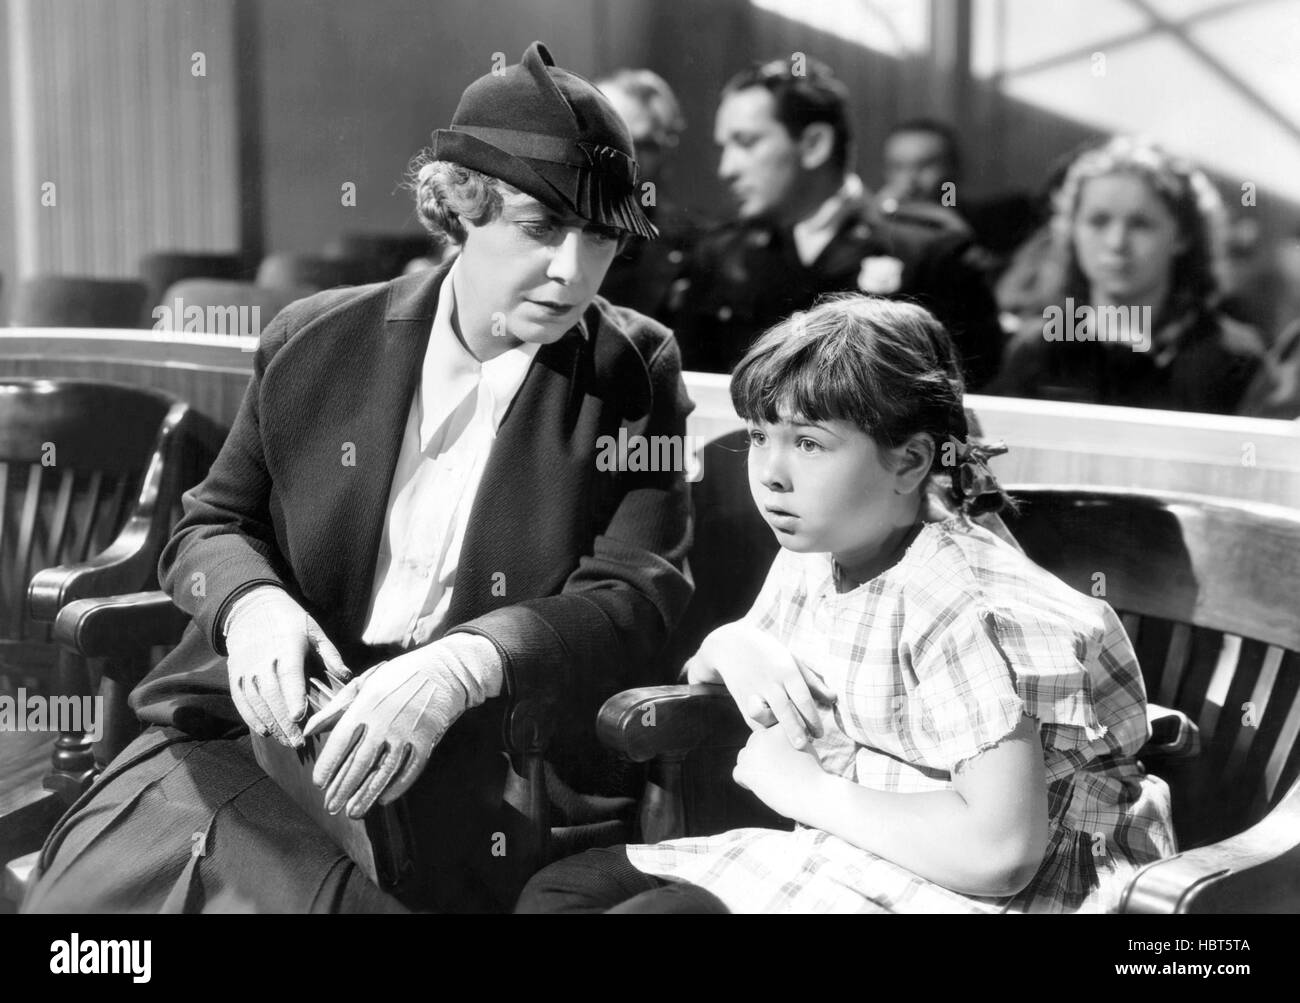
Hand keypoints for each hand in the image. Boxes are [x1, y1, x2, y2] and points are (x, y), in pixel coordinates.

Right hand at [225, 587, 350, 747]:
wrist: (250, 608)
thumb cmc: (290, 621)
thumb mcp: (314, 631)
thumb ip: (330, 654)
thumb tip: (348, 677)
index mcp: (286, 648)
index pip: (289, 675)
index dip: (292, 697)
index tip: (299, 716)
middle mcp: (263, 660)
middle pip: (272, 696)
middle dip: (284, 721)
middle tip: (298, 742)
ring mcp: (246, 669)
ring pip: (256, 702)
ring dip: (270, 724)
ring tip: (286, 742)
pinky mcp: (235, 675)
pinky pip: (241, 701)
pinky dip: (251, 718)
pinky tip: (264, 731)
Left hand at [308, 644, 471, 818]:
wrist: (445, 669)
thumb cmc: (401, 674)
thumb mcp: (365, 683)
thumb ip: (336, 707)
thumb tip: (309, 730)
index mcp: (366, 705)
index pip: (340, 741)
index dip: (328, 765)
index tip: (319, 783)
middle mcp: (385, 721)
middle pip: (360, 762)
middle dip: (343, 788)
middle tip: (331, 806)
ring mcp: (407, 732)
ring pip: (384, 771)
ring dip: (367, 794)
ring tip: (354, 811)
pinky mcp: (427, 740)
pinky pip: (410, 769)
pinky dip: (397, 786)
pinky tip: (384, 799)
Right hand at [684, 622, 834, 748]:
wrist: (732, 645)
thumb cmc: (770, 654)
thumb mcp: (793, 660)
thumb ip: (813, 682)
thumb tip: (834, 699)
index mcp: (787, 671)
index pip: (803, 699)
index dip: (813, 719)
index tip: (819, 734)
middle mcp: (770, 682)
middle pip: (785, 711)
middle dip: (795, 731)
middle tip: (804, 747)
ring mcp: (754, 692)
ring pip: (766, 718)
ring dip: (777, 731)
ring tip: (789, 740)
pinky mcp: (741, 701)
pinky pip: (754, 722)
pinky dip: (764, 730)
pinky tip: (774, 735)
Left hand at [733, 724, 826, 818]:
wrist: (815, 795)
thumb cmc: (811, 773)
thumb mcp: (801, 745)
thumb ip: (780, 737)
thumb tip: (760, 738)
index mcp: (776, 725)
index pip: (766, 735)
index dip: (776, 750)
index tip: (790, 761)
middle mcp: (762, 733)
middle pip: (754, 745)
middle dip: (764, 759)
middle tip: (782, 772)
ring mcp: (752, 751)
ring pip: (744, 758)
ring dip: (755, 769)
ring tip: (776, 779)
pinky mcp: (746, 768)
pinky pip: (738, 774)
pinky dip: (749, 783)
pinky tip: (766, 786)